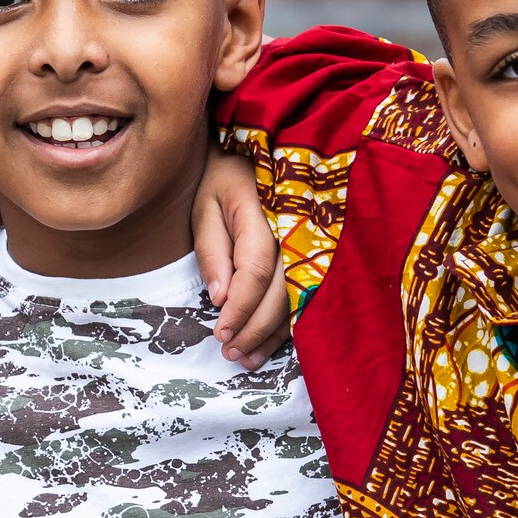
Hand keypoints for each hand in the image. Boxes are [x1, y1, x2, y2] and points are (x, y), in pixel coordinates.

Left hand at [192, 149, 287, 368]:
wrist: (257, 157)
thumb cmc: (223, 182)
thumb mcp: (205, 207)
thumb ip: (212, 250)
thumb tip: (219, 298)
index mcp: (263, 214)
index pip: (257, 269)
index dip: (241, 307)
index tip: (220, 334)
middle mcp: (294, 232)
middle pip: (282, 291)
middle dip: (255, 329)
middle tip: (228, 353)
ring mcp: (309, 246)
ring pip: (297, 300)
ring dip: (271, 335)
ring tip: (244, 360)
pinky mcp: (311, 258)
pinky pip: (304, 298)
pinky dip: (286, 327)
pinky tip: (266, 348)